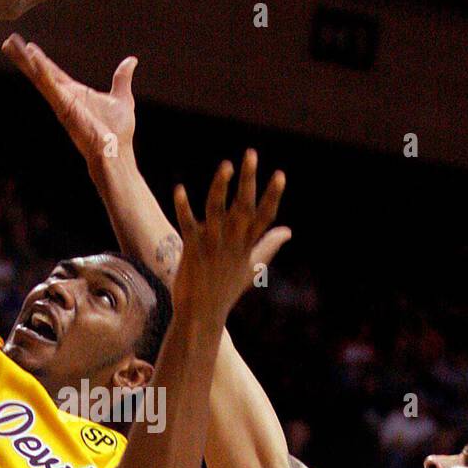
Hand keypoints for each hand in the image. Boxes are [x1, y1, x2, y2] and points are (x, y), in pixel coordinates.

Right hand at [1, 36, 136, 168]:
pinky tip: (30, 58)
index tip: (28, 47)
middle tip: (9, 42)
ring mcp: (62, 102)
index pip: (53, 72)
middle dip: (24, 58)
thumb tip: (131, 62)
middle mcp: (64, 97)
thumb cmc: (118, 132)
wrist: (116, 150)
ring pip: (38, 77)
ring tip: (9, 44)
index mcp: (75, 93)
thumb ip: (122, 78)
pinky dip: (40, 72)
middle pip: (40, 73)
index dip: (41, 60)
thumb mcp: (121, 97)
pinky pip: (49, 86)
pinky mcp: (63, 107)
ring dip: (24, 61)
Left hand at [172, 151, 289, 320]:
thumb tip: (288, 231)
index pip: (265, 216)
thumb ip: (269, 245)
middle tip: (251, 154)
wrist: (202, 314)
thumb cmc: (227, 289)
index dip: (273, 195)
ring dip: (220, 187)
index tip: (280, 174)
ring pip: (217, 210)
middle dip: (248, 180)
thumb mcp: (253, 267)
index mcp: (247, 245)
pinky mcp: (192, 249)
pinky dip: (183, 207)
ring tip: (225, 165)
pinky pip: (188, 224)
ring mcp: (212, 245)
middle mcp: (232, 242)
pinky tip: (179, 189)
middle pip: (244, 207)